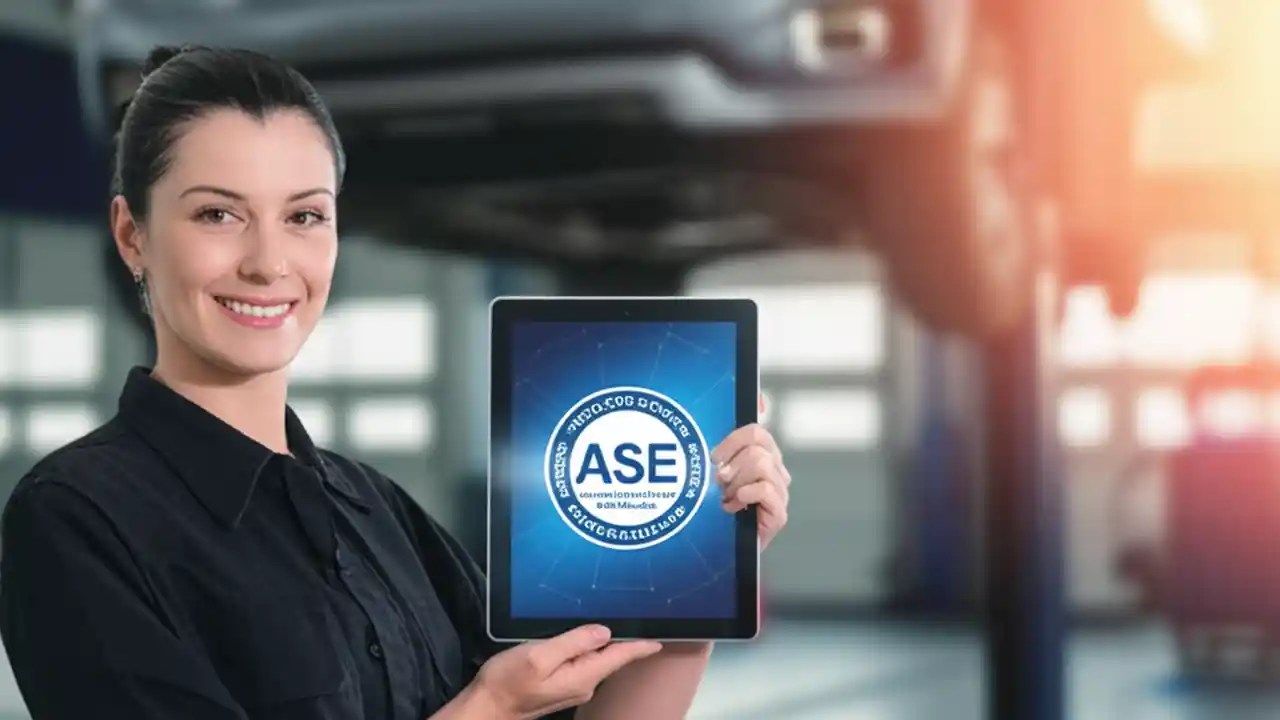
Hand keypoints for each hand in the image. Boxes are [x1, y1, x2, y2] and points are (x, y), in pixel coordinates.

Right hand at [470, 625, 662, 719]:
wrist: (487, 707)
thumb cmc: (508, 681)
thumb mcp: (540, 656)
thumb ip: (573, 642)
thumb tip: (604, 632)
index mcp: (583, 675)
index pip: (620, 657)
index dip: (641, 646)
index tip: (660, 637)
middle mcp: (584, 684)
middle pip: (611, 657)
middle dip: (624, 639)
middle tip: (636, 616)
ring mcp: (573, 686)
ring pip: (596, 659)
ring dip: (604, 643)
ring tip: (615, 623)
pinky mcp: (561, 685)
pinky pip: (582, 663)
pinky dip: (587, 649)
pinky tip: (585, 638)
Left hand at [710, 421, 790, 550]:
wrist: (725, 548)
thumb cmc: (719, 510)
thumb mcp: (716, 477)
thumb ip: (720, 456)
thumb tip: (714, 440)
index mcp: (764, 457)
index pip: (757, 433)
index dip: (733, 441)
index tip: (715, 457)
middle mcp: (776, 472)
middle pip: (757, 449)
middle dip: (733, 466)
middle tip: (721, 484)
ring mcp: (781, 493)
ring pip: (762, 465)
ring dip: (737, 482)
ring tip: (728, 498)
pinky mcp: (780, 513)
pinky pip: (766, 490)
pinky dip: (747, 494)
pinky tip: (735, 505)